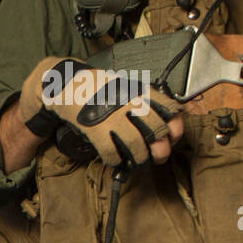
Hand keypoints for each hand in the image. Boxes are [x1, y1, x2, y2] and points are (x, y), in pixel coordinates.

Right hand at [18, 56, 182, 167]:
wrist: (66, 82)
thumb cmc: (98, 86)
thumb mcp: (125, 85)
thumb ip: (144, 98)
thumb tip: (168, 117)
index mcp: (138, 90)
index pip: (169, 108)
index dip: (176, 127)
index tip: (174, 137)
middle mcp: (128, 102)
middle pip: (157, 130)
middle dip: (162, 149)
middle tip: (159, 156)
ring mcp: (112, 115)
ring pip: (137, 144)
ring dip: (140, 158)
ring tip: (137, 161)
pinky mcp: (95, 128)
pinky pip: (111, 152)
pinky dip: (115, 160)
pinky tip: (115, 159)